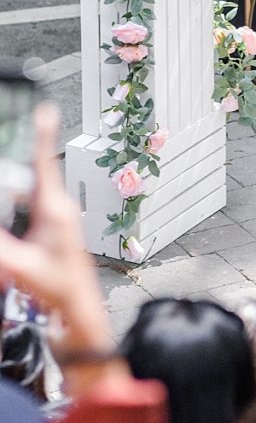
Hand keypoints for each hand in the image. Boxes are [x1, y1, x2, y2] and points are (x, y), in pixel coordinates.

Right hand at [0, 104, 120, 388]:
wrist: (81, 312)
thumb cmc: (63, 289)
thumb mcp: (24, 268)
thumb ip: (3, 248)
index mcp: (55, 210)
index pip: (44, 165)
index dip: (42, 136)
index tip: (45, 110)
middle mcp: (57, 211)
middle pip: (33, 175)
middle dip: (25, 157)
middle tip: (33, 130)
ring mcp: (55, 223)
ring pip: (29, 195)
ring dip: (18, 188)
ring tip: (20, 179)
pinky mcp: (49, 236)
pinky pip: (28, 213)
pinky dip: (16, 210)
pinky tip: (13, 225)